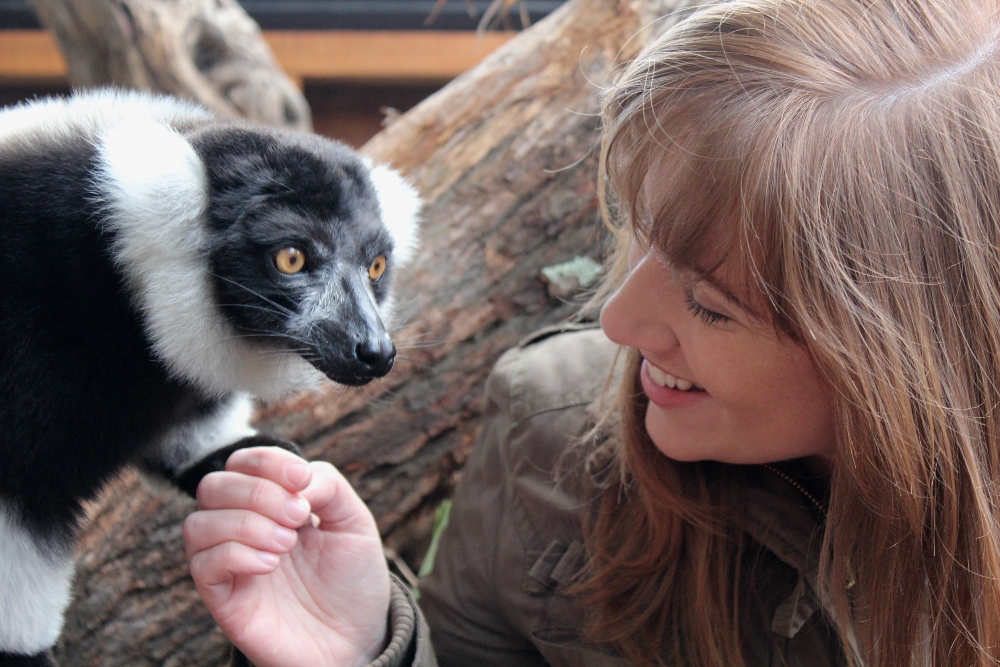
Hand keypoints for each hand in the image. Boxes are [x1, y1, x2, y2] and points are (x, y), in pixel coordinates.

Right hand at [183, 447, 389, 666]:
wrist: (357, 639)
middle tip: (298, 517)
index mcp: (273, 502)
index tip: (302, 480)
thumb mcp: (354, 521)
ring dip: (244, 523)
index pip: (243, 462)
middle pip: (213, 485)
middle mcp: (244, 527)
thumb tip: (296, 479)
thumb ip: (328, 486)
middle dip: (256, 492)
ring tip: (286, 544)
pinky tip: (270, 565)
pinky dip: (235, 555)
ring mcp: (230, 564)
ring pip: (197, 524)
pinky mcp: (224, 600)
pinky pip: (202, 566)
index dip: (267, 461)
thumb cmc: (353, 580)